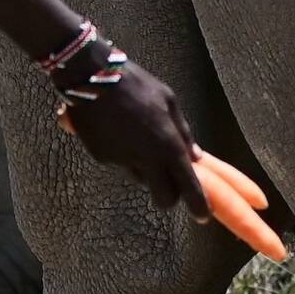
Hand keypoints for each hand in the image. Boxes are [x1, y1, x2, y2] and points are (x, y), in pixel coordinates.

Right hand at [62, 56, 205, 216]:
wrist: (91, 77)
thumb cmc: (136, 84)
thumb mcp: (168, 101)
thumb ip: (182, 132)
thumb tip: (195, 156)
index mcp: (168, 145)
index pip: (189, 187)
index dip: (199, 205)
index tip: (203, 216)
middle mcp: (147, 159)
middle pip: (164, 198)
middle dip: (169, 195)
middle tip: (170, 182)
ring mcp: (122, 161)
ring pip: (141, 178)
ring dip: (146, 168)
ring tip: (139, 137)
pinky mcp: (101, 157)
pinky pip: (120, 163)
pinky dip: (123, 153)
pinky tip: (118, 129)